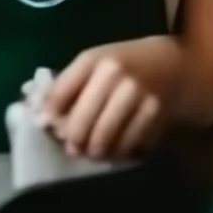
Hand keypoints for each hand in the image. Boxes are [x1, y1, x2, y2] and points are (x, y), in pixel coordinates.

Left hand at [42, 43, 167, 159]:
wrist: (169, 61)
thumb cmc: (122, 65)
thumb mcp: (93, 64)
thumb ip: (67, 88)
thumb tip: (43, 122)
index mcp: (93, 60)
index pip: (57, 98)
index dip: (50, 119)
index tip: (52, 126)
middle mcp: (114, 75)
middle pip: (79, 125)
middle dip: (73, 142)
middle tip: (75, 147)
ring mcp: (137, 94)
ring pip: (103, 140)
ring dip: (95, 151)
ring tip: (95, 150)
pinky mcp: (155, 111)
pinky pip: (129, 144)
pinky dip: (120, 152)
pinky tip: (119, 146)